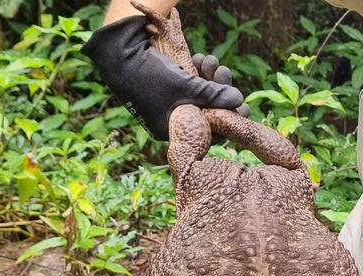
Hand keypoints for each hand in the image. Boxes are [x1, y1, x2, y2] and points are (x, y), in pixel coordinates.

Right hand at [81, 16, 244, 139]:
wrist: (117, 54)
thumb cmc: (150, 76)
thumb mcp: (185, 87)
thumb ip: (213, 95)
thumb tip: (239, 101)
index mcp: (173, 131)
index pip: (209, 133)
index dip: (228, 119)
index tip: (245, 107)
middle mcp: (172, 121)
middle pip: (206, 112)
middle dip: (219, 91)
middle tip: (225, 72)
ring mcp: (170, 105)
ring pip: (200, 96)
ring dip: (210, 78)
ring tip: (212, 60)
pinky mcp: (169, 89)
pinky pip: (191, 86)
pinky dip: (198, 74)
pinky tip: (202, 59)